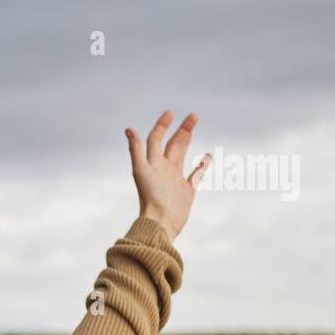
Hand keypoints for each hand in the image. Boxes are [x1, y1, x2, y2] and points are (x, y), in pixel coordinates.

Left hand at [125, 110, 208, 241]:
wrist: (160, 222)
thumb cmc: (150, 197)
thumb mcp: (141, 170)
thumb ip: (136, 150)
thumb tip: (129, 129)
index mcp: (153, 163)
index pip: (155, 139)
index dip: (161, 125)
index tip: (171, 113)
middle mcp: (164, 169)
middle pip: (172, 144)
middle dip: (181, 129)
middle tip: (193, 115)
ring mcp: (175, 179)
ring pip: (182, 154)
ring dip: (187, 139)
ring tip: (193, 125)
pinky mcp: (186, 190)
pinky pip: (195, 174)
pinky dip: (201, 164)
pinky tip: (206, 156)